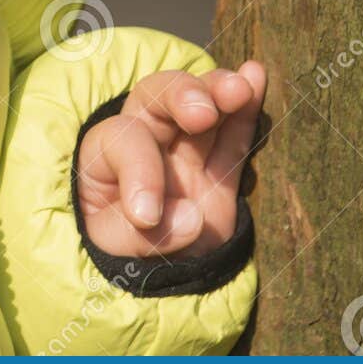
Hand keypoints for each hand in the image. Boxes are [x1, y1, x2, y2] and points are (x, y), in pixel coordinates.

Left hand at [76, 62, 265, 259]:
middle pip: (158, 99)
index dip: (139, 171)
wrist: (151, 287)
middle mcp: (145, 143)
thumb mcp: (110, 251)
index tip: (147, 216)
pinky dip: (247, 110)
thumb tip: (193, 218)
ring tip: (240, 87)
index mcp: (105, 156)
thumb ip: (141, 237)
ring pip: (201, 107)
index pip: (123, 142)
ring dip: (220, 92)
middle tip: (203, 113)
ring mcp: (185, 154)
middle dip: (181, 95)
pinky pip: (234, 136)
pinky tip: (257, 77)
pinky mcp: (220, 174)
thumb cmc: (118, 257)